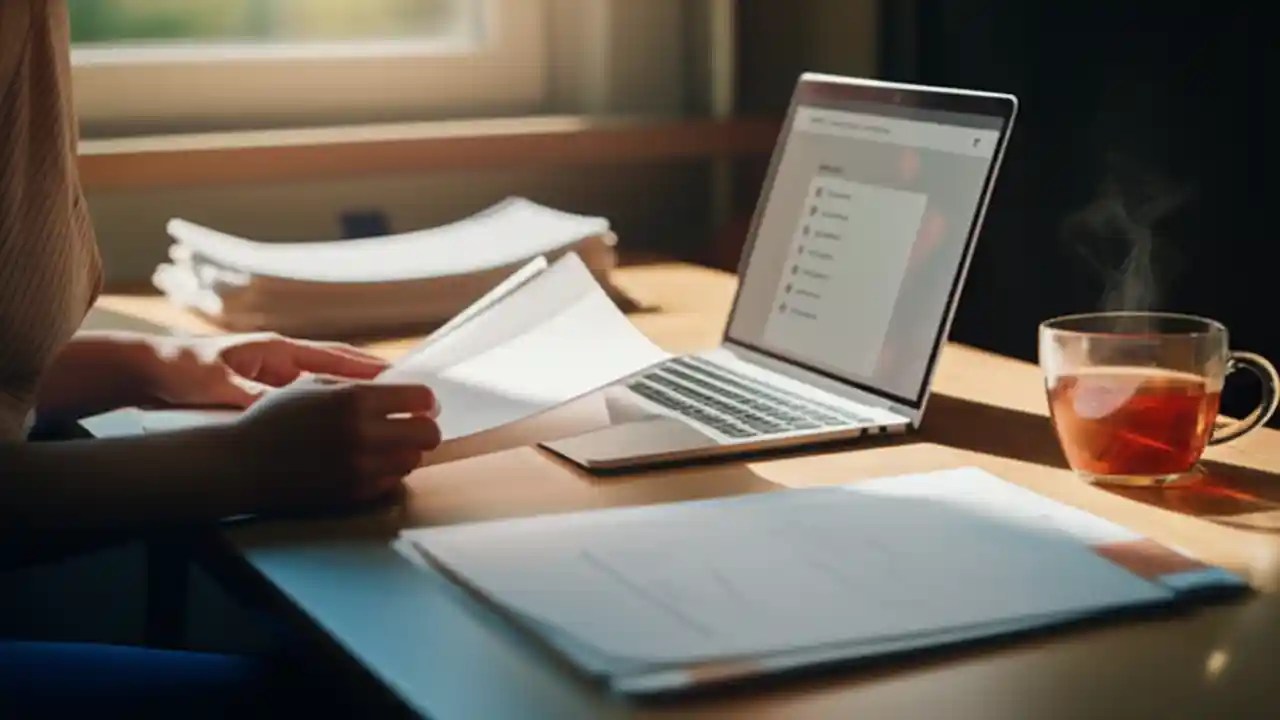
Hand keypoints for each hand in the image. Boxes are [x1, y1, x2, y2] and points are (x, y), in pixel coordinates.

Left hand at [146, 333, 387, 408]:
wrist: (152, 371)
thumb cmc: (183, 371)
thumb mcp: (217, 384)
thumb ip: (249, 393)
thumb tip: (279, 404)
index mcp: (277, 349)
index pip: (334, 356)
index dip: (369, 368)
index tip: (400, 378)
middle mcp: (283, 359)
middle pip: (341, 368)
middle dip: (375, 381)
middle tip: (409, 396)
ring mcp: (278, 374)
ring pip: (329, 385)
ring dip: (357, 395)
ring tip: (390, 412)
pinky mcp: (269, 390)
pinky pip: (311, 399)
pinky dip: (333, 408)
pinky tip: (348, 425)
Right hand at [232, 379, 440, 512]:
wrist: (243, 463)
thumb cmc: (277, 417)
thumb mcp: (316, 384)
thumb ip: (361, 385)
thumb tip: (402, 387)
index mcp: (354, 399)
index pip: (421, 399)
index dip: (424, 401)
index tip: (419, 404)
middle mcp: (363, 434)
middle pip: (428, 434)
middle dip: (423, 427)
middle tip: (411, 425)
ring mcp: (360, 468)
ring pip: (413, 460)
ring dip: (406, 450)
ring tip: (385, 444)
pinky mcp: (355, 494)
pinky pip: (392, 481)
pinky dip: (388, 471)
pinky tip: (368, 462)